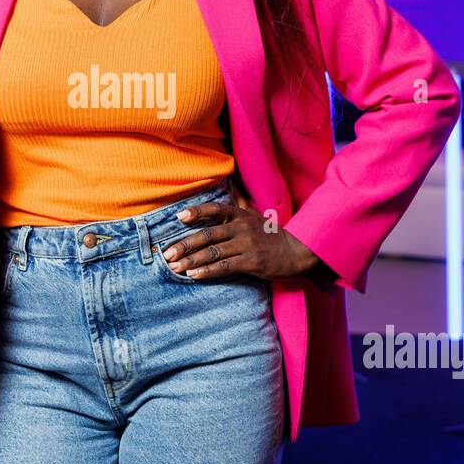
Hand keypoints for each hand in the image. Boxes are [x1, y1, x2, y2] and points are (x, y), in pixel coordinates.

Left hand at [160, 184, 318, 281]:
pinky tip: (193, 275)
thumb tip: (230, 189)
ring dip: (191, 260)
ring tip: (175, 267)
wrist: (296, 251)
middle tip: (167, 254)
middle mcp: (241, 228)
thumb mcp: (255, 215)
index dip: (196, 212)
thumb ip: (239, 205)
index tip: (179, 217)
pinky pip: (224, 267)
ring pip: (213, 252)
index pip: (215, 209)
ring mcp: (246, 245)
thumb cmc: (271, 234)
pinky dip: (207, 271)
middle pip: (207, 235)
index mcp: (240, 215)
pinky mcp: (251, 262)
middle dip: (184, 245)